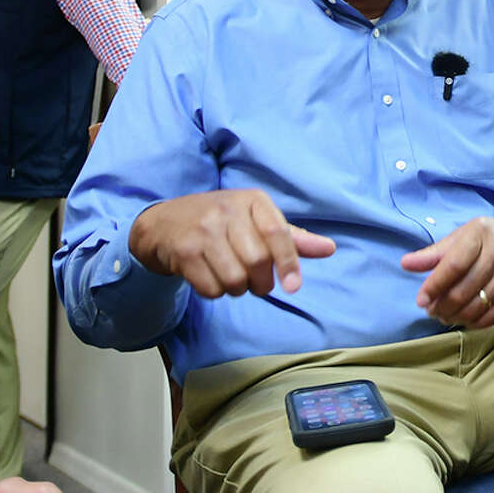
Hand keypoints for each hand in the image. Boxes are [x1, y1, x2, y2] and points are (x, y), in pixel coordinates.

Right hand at [129, 189, 335, 297]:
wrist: (164, 223)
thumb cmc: (221, 222)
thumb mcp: (257, 220)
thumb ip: (292, 237)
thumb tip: (329, 249)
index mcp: (252, 200)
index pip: (277, 233)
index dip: (289, 262)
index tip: (293, 286)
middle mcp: (227, 211)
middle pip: (257, 261)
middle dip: (261, 283)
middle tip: (257, 283)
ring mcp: (202, 231)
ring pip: (234, 279)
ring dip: (238, 289)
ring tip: (232, 278)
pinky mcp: (183, 252)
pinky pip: (211, 288)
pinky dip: (216, 292)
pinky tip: (211, 277)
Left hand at [401, 216, 493, 327]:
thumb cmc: (493, 240)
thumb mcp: (464, 236)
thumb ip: (435, 252)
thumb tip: (406, 263)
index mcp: (480, 235)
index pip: (454, 265)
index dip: (434, 285)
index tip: (421, 300)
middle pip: (463, 289)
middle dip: (442, 306)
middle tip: (432, 310)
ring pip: (476, 306)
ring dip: (455, 316)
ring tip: (445, 315)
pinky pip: (491, 316)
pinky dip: (473, 322)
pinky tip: (464, 318)